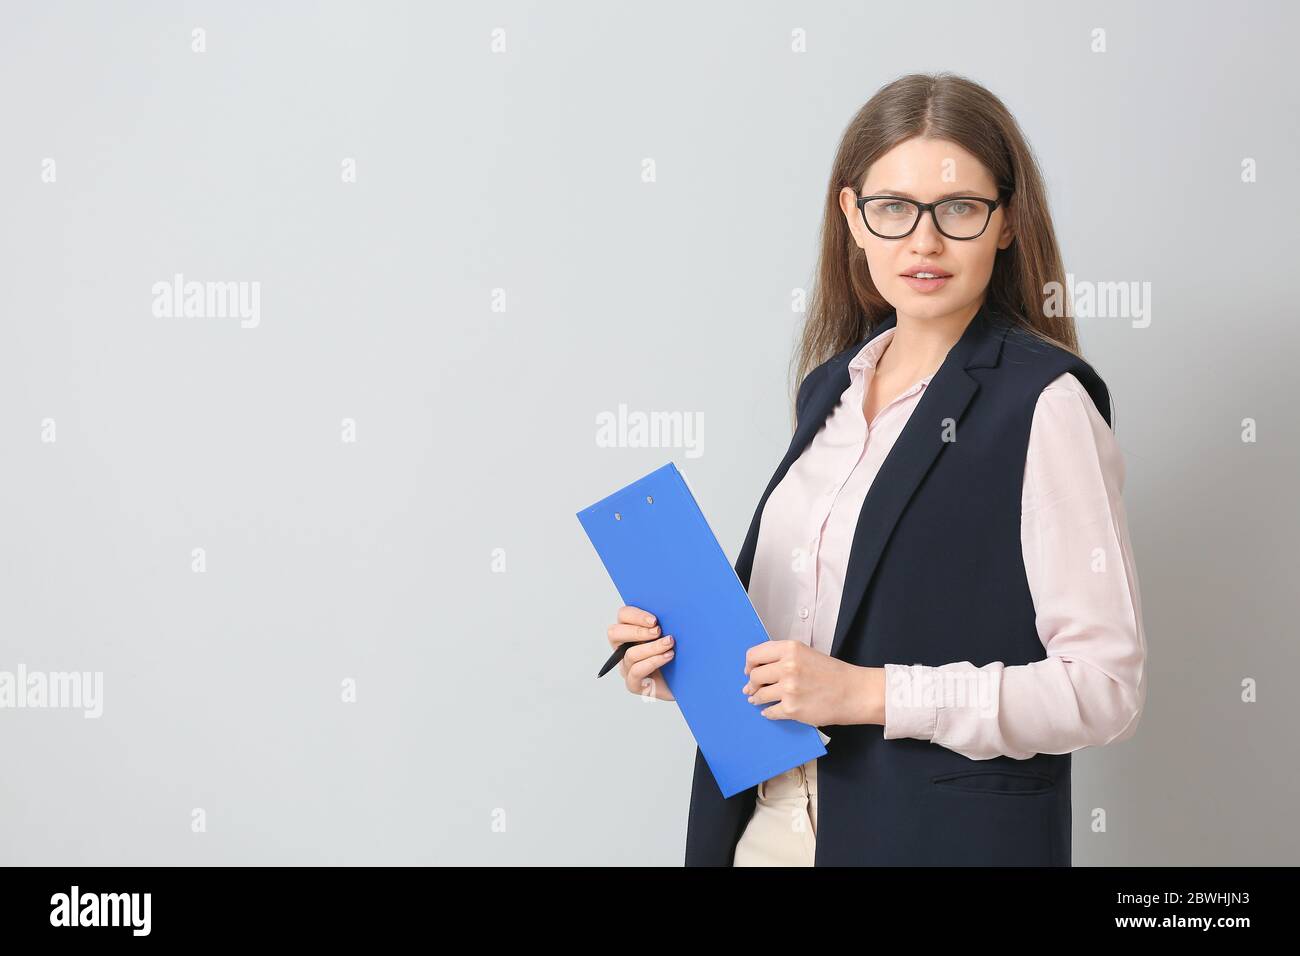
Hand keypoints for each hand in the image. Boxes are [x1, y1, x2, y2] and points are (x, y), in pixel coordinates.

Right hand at [607, 605, 674, 701]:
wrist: (688, 681)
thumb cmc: (679, 655)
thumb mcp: (671, 634)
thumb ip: (664, 623)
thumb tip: (669, 609)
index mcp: (631, 631)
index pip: (623, 616)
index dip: (636, 615)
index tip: (654, 620)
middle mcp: (624, 649)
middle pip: (615, 633)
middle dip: (638, 631)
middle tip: (658, 631)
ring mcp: (627, 667)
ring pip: (630, 654)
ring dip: (652, 647)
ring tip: (669, 644)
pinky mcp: (633, 684)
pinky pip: (636, 672)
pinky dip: (653, 662)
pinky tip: (668, 657)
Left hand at [742, 640, 883, 726]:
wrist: (855, 692)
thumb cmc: (833, 673)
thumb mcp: (807, 654)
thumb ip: (783, 657)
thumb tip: (757, 671)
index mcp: (790, 649)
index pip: (755, 654)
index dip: (749, 664)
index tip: (749, 670)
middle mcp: (787, 667)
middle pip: (755, 676)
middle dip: (752, 684)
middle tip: (752, 688)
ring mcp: (789, 689)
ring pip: (760, 695)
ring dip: (757, 698)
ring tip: (758, 699)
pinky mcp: (792, 709)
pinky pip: (770, 711)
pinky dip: (768, 712)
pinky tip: (770, 710)